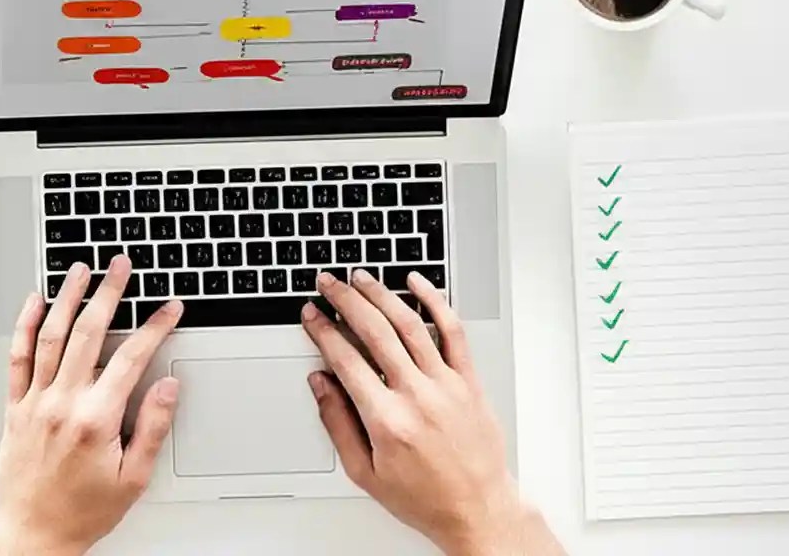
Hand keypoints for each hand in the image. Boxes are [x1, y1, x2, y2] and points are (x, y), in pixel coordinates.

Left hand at [0, 255, 182, 555]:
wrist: (32, 534)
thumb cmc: (82, 512)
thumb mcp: (133, 478)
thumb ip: (152, 427)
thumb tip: (167, 386)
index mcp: (96, 420)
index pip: (132, 357)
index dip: (155, 326)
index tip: (169, 309)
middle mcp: (63, 404)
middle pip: (88, 333)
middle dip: (109, 293)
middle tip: (121, 267)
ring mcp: (35, 402)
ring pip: (51, 336)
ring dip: (67, 298)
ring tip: (81, 270)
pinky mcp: (15, 407)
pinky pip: (18, 357)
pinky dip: (25, 326)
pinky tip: (35, 303)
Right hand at [302, 270, 563, 555]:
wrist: (477, 510)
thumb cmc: (424, 497)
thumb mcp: (365, 472)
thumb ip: (337, 423)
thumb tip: (320, 382)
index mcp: (386, 420)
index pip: (345, 359)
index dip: (323, 330)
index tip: (311, 314)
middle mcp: (417, 396)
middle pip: (374, 331)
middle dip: (346, 300)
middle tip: (329, 283)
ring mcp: (446, 384)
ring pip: (410, 324)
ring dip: (381, 294)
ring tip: (361, 278)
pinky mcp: (469, 381)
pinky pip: (453, 331)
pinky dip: (435, 301)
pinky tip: (418, 283)